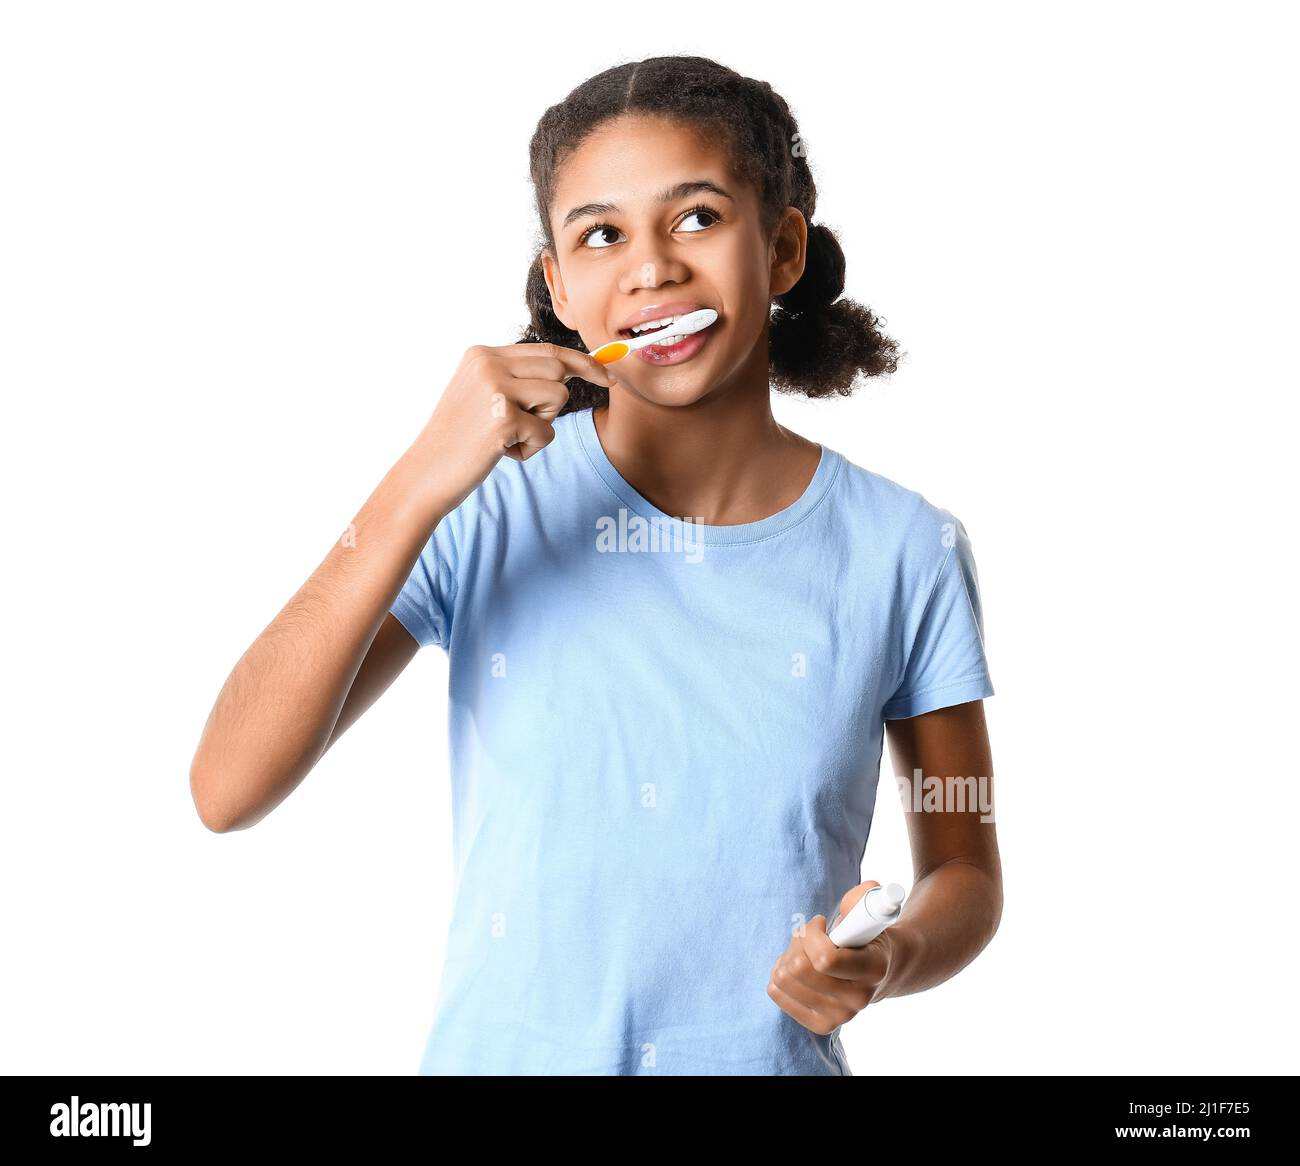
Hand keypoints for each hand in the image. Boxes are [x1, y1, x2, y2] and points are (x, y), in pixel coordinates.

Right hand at [411, 341, 612, 514]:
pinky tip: (500, 453)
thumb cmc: (459, 440)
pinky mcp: (503, 418)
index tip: (608, 375)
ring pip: (557, 398)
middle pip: (558, 369)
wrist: (425, 473)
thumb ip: (515, 378)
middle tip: (526, 424)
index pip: (547, 349)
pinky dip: (529, 449)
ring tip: (506, 437)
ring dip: (540, 425)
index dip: (583, 363)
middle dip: (554, 402)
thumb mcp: (481, 395)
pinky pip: (546, 433)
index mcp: (482, 354)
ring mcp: (495, 388)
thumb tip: (567, 371)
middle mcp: (488, 363)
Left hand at [767, 880, 892, 1035]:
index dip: (811, 935)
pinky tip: (797, 968)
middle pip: (798, 968)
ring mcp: (840, 1017)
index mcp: (874, 969)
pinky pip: (776, 991)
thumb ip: (863, 899)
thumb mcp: (869, 911)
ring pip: (784, 977)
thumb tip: (857, 899)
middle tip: (809, 935)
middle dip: (798, 941)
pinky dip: (780, 972)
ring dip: (788, 955)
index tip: (820, 922)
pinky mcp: (821, 1025)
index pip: (825, 959)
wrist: (879, 971)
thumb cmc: (866, 935)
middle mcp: (859, 999)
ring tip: (804, 950)